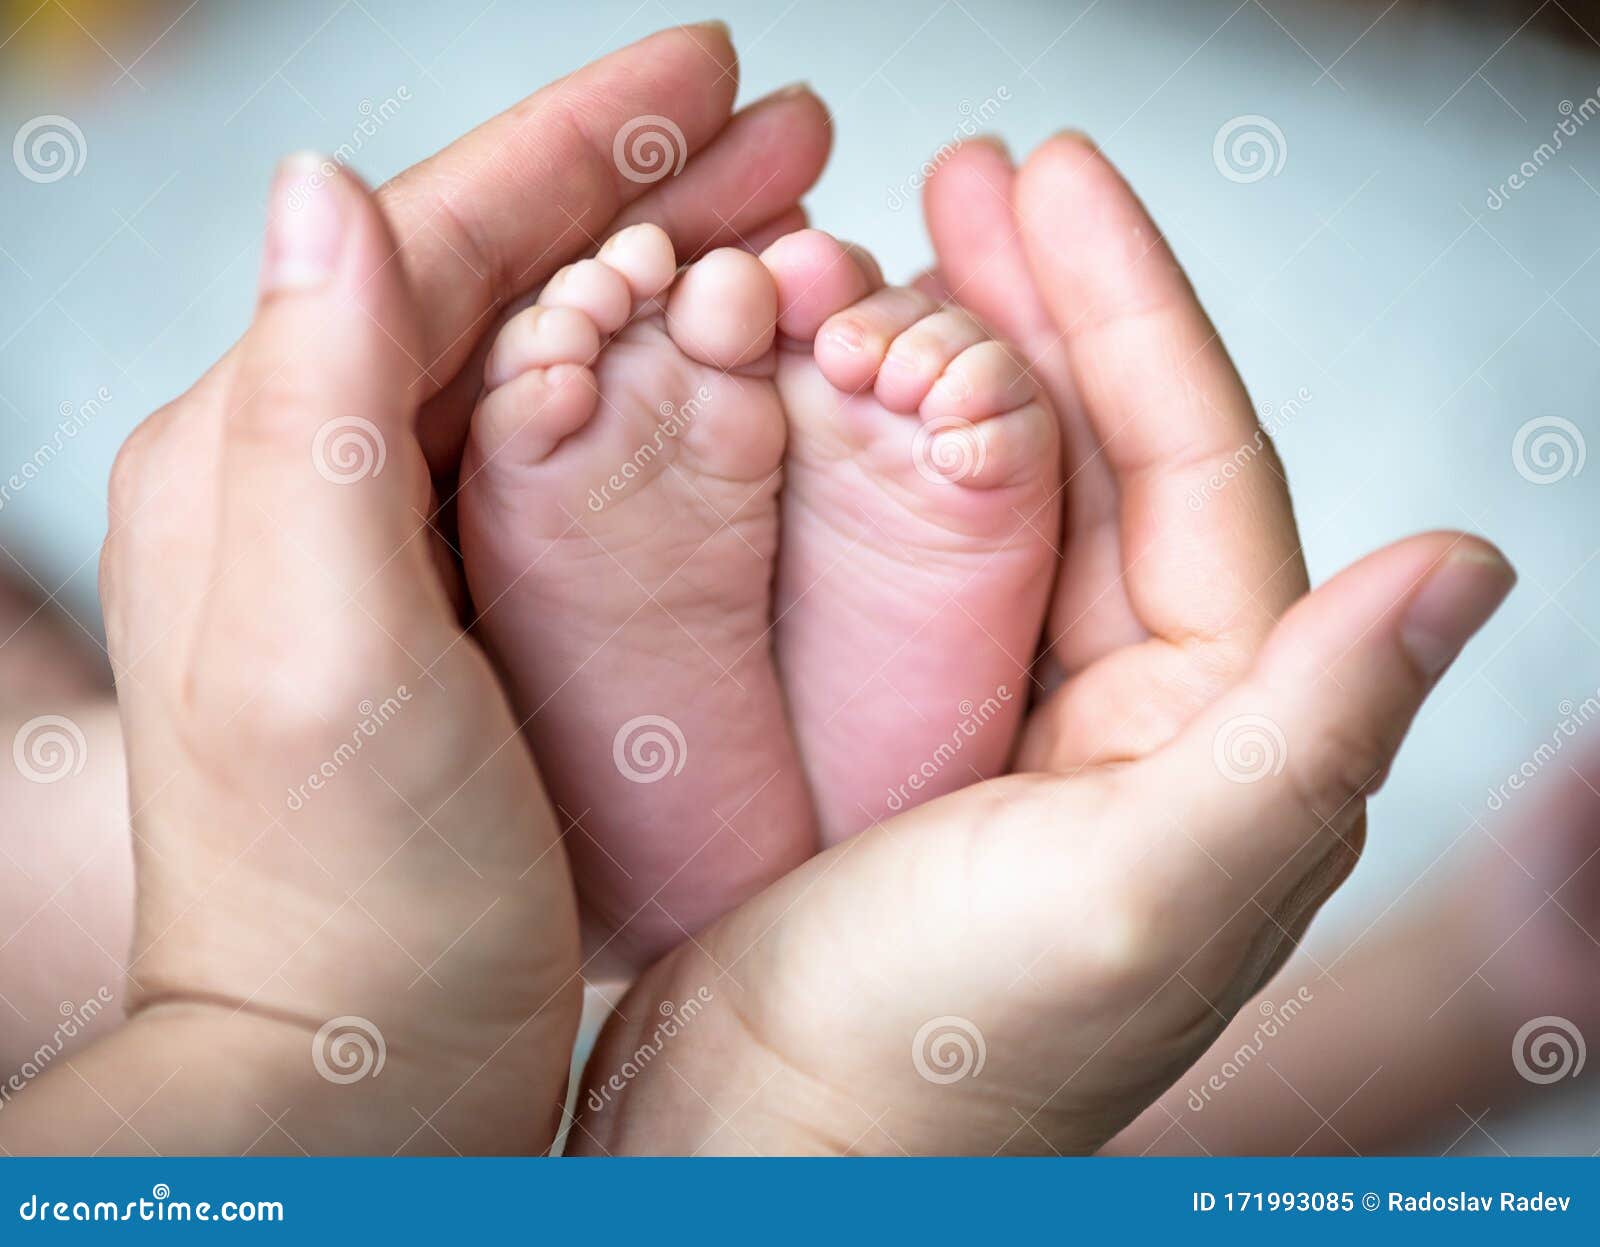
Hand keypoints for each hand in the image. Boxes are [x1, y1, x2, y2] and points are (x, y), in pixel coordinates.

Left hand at [0, 23, 831, 1154]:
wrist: (359, 1073)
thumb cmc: (344, 899)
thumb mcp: (319, 647)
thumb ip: (314, 407)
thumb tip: (316, 182)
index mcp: (265, 455)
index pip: (435, 238)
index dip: (581, 143)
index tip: (711, 72)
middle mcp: (318, 479)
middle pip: (506, 280)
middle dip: (652, 195)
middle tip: (791, 139)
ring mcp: (399, 548)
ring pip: (550, 360)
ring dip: (673, 283)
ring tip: (793, 235)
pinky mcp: (467, 620)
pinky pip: (572, 463)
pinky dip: (666, 400)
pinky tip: (745, 385)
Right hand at [568, 135, 1514, 1156]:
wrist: (765, 1143)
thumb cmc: (943, 1055)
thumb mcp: (1143, 892)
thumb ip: (1307, 729)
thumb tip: (1464, 561)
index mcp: (1218, 732)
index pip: (1199, 468)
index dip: (1135, 308)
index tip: (1060, 176)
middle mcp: (1134, 711)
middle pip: (1100, 454)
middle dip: (1045, 304)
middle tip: (972, 176)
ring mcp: (1010, 710)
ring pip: (998, 492)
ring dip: (949, 365)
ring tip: (881, 256)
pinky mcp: (902, 723)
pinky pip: (905, 556)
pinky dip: (868, 459)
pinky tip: (817, 391)